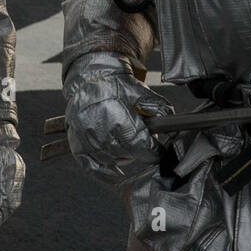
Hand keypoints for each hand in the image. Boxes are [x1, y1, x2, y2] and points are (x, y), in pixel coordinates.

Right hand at [62, 51, 171, 184]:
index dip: (154, 151)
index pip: (142, 147)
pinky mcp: (76, 142)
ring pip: (111, 160)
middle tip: (142, 143)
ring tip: (127, 145)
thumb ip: (160, 110)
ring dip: (123, 157)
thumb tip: (173, 128)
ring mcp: (86, 138)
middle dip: (138, 151)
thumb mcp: (143, 93)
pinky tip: (114, 174)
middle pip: (128, 155)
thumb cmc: (116, 84)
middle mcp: (100, 130)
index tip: (159, 151)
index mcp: (118, 118)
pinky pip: (90, 166)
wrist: (90, 77)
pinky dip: (103, 172)